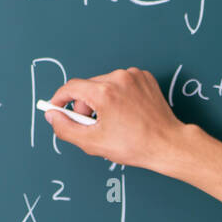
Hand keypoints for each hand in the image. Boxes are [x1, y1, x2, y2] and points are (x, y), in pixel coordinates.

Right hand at [44, 67, 186, 173]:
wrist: (168, 144)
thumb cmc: (136, 145)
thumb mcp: (93, 143)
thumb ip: (66, 128)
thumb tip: (52, 115)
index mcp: (104, 92)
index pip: (70, 87)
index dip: (59, 99)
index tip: (56, 108)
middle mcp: (118, 78)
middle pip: (87, 87)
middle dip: (84, 106)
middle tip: (91, 125)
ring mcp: (134, 76)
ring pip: (104, 84)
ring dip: (101, 100)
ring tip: (112, 120)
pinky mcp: (145, 77)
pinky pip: (121, 83)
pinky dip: (118, 95)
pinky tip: (126, 112)